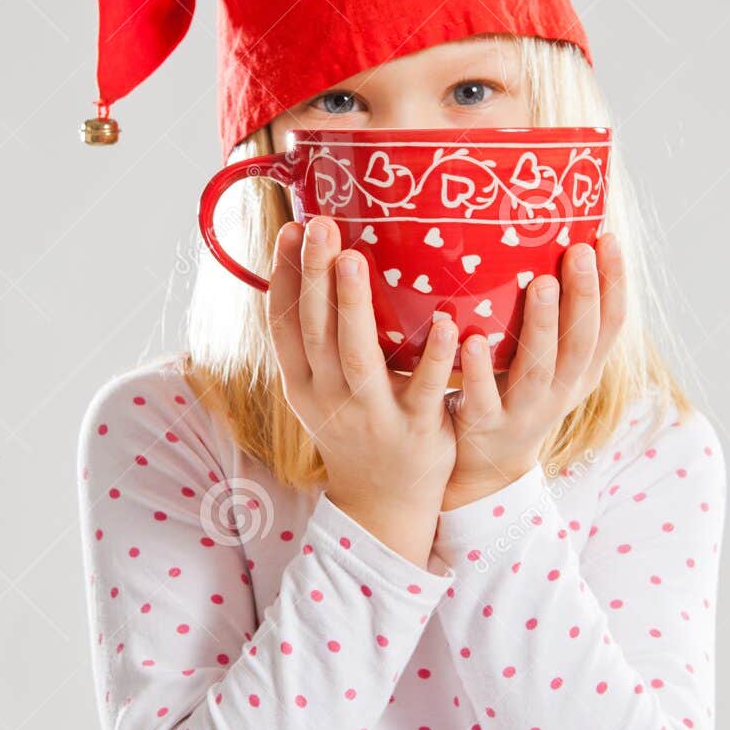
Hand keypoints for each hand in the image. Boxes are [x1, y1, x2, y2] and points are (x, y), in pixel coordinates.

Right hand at [268, 216, 456, 567]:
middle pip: (316, 331)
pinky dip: (433, 355)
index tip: (288, 228)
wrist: (383, 505)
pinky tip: (447, 322)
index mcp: (302, 383)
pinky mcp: (416, 429)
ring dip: (354, 306)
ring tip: (355, 258)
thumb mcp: (322, 391)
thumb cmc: (357, 429)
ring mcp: (372, 414)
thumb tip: (320, 268)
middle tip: (320, 225)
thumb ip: (319, 343)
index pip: (283, 324)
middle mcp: (329, 397)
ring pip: (359, 356)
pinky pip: (425, 388)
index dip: (282, 276)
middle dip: (314, 275)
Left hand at [441, 235, 625, 510]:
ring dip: (543, 325)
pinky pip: (484, 397)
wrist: (488, 465)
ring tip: (541, 284)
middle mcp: (562, 390)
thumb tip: (555, 238)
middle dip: (584, 295)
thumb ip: (555, 314)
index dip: (615, 283)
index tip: (609, 238)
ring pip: (539, 368)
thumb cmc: (515, 390)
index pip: (611, 324)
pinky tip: (470, 340)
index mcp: (582, 370)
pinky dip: (479, 370)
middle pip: (581, 342)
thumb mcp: (548, 358)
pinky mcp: (487, 425)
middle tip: (579, 251)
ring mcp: (526, 411)